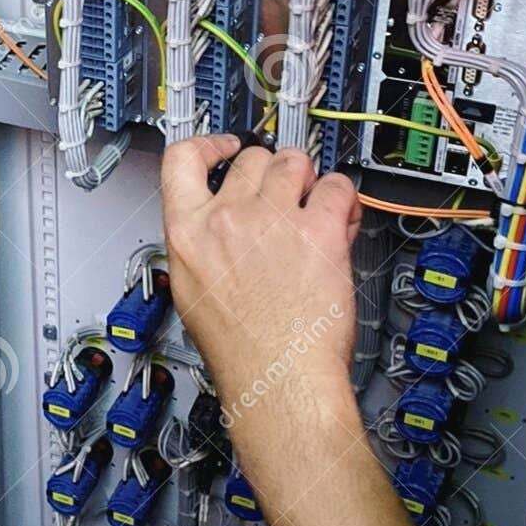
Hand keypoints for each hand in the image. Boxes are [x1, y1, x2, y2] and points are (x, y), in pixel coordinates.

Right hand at [162, 136, 361, 419]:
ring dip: (307, 179)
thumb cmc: (242, 352)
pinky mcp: (318, 230)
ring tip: (314, 206)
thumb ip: (203, 247)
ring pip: (295, 161)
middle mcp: (227, 219)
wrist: (278, 380)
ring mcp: (273, 220)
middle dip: (271, 172)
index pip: (181, 159)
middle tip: (284, 196)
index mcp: (188, 234)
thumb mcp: (193, 292)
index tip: (226, 148)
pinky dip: (344, 199)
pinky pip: (338, 187)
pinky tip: (342, 219)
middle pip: (252, 158)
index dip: (208, 145)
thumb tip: (220, 223)